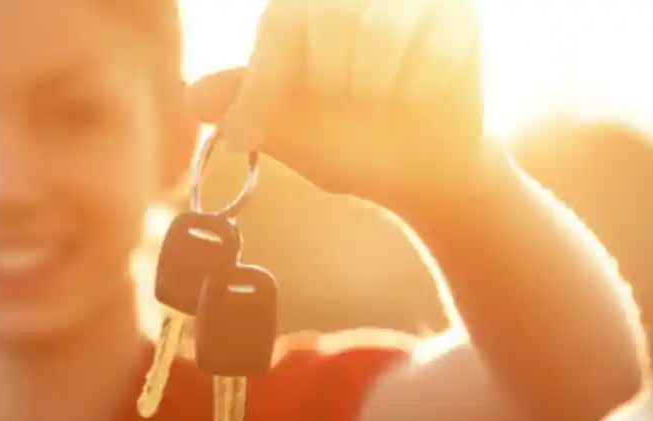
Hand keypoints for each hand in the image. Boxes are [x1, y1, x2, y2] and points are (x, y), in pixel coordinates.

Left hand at [188, 0, 492, 212]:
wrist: (415, 172)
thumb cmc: (345, 144)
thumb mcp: (286, 131)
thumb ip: (245, 106)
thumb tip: (194, 97)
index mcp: (305, 12)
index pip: (281, 23)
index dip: (262, 83)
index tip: (244, 138)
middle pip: (328, 13)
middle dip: (327, 78)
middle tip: (344, 104)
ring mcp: (410, 1)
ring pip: (379, 24)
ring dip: (372, 83)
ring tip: (379, 103)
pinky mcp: (458, 16)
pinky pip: (432, 46)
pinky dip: (417, 89)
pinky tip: (417, 101)